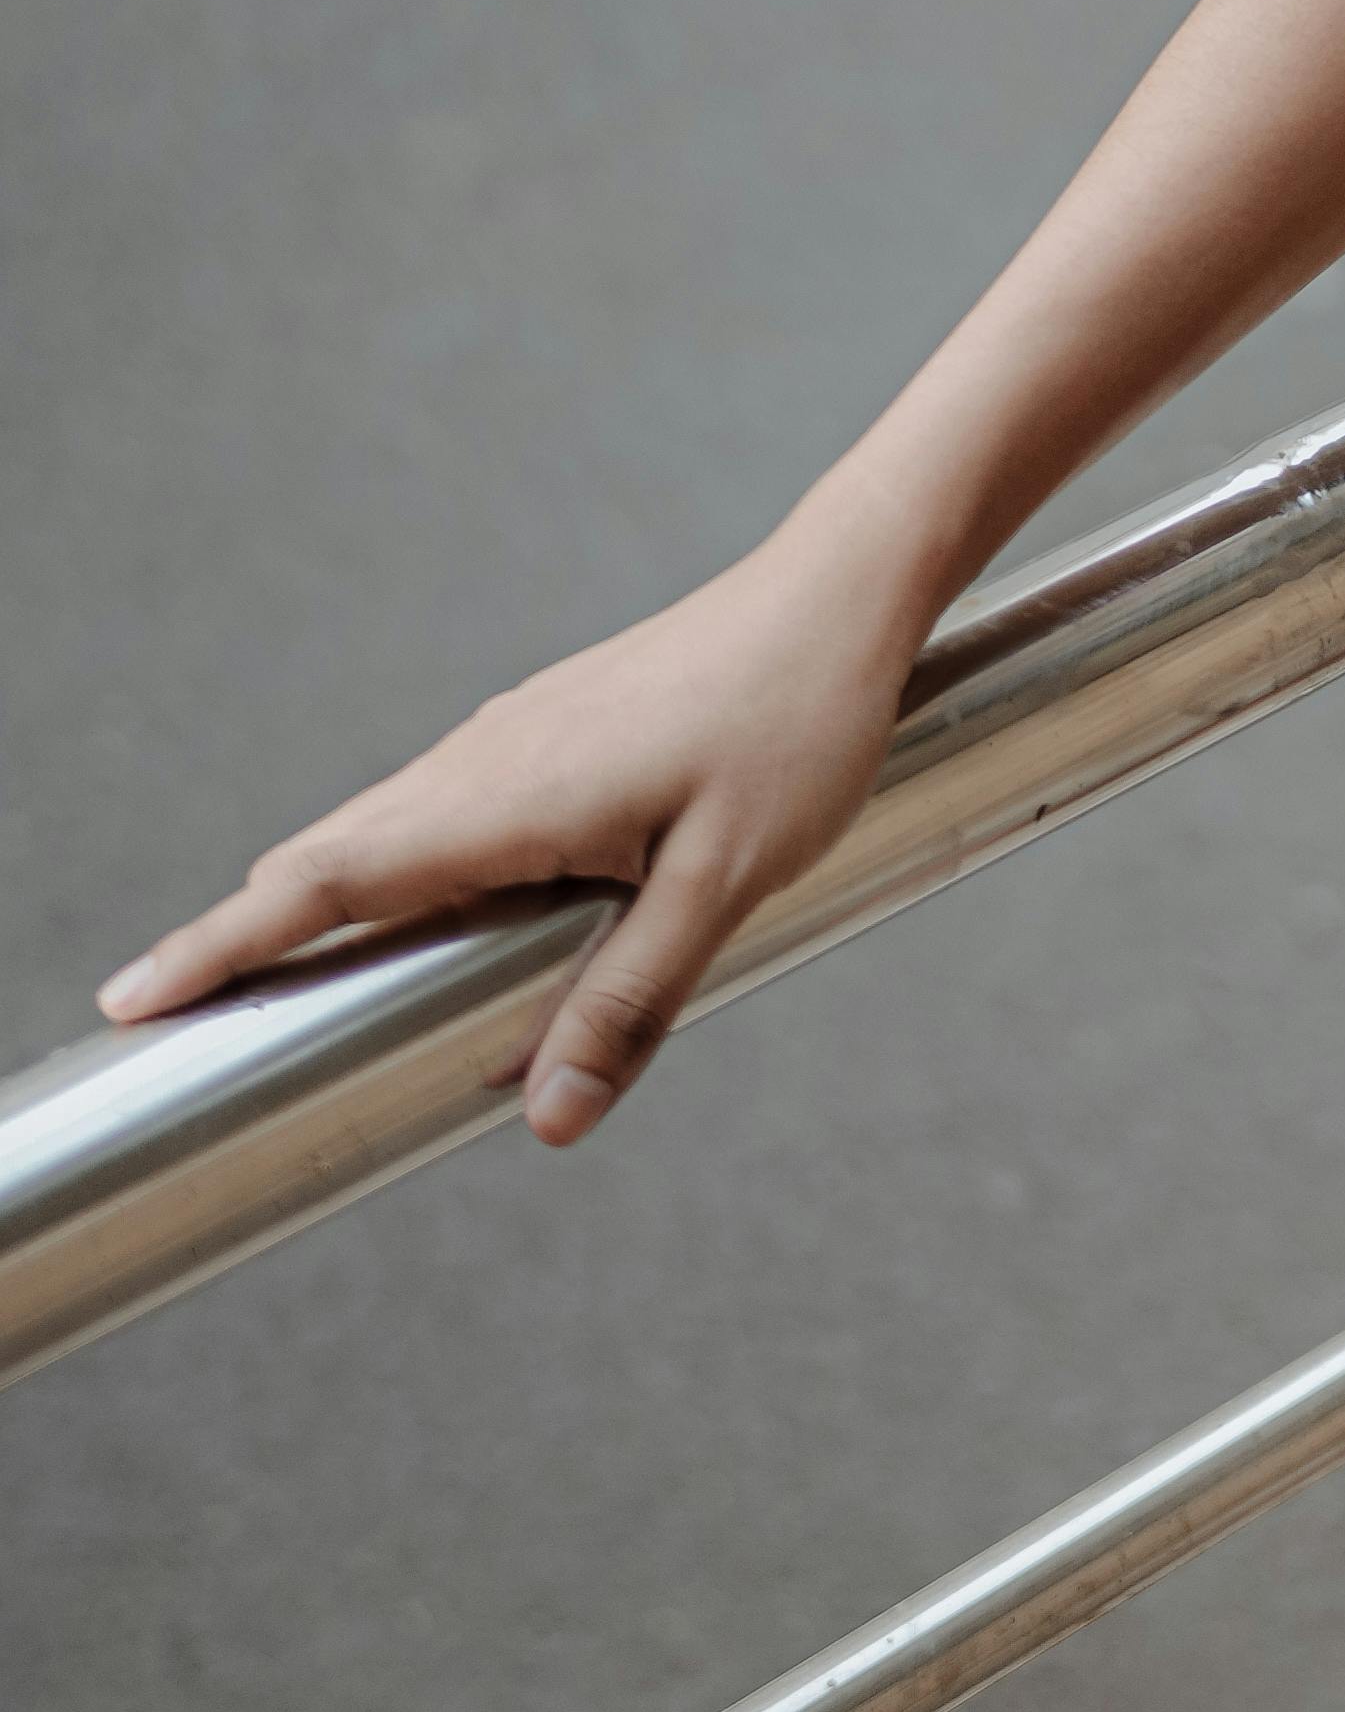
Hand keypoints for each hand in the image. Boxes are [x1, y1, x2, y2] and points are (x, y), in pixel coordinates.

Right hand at [92, 520, 929, 1145]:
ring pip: (383, 829)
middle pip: (330, 857)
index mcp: (503, 797)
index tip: (134, 995)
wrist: (843, 593)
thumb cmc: (795, 723)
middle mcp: (484, 759)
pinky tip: (410, 908)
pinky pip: (437, 809)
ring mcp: (514, 737)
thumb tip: (548, 1119)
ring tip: (256, 978)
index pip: (325, 881)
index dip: (223, 942)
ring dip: (311, 898)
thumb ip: (631, 999)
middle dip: (241, 934)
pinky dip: (384, 864)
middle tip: (164, 1012)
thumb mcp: (726, 881)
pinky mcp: (552, 731)